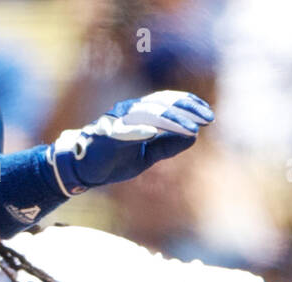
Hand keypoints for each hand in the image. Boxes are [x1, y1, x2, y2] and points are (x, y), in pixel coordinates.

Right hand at [49, 91, 213, 195]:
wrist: (83, 170)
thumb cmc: (114, 160)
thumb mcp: (147, 155)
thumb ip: (168, 145)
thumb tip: (194, 137)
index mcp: (139, 113)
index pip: (167, 101)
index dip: (188, 104)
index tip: (207, 112)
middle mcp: (129, 111)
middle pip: (162, 104)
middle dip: (187, 110)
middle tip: (208, 118)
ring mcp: (118, 121)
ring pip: (148, 115)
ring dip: (172, 121)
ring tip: (192, 129)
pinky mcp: (107, 136)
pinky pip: (125, 131)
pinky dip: (140, 131)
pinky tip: (156, 133)